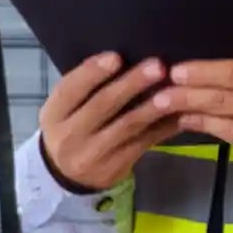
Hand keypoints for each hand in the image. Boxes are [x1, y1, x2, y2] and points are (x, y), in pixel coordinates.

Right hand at [39, 52, 180, 190]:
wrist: (66, 176)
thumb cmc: (70, 128)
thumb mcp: (64, 110)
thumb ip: (84, 88)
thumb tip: (121, 58)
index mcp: (54, 114)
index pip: (69, 90)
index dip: (92, 73)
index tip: (116, 57)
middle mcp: (69, 135)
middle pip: (102, 105)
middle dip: (131, 84)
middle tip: (157, 66)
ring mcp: (92, 155)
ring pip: (127, 126)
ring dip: (152, 106)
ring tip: (172, 91)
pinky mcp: (115, 168)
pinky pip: (142, 143)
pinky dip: (163, 127)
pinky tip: (178, 114)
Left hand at [155, 59, 232, 182]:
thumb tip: (229, 76)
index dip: (205, 74)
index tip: (178, 72)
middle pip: (229, 104)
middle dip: (189, 98)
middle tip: (159, 94)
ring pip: (232, 130)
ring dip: (198, 120)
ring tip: (171, 111)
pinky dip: (224, 136)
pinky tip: (204, 128)